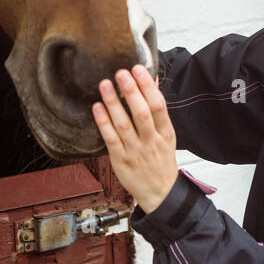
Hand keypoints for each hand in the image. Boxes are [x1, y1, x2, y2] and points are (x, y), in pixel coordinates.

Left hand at [92, 64, 179, 214]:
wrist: (160, 193)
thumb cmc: (161, 160)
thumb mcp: (167, 135)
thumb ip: (158, 109)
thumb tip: (152, 80)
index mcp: (166, 133)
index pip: (158, 106)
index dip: (148, 87)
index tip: (138, 69)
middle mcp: (151, 141)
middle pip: (142, 114)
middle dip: (131, 91)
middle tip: (120, 72)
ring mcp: (135, 151)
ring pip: (123, 125)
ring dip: (113, 103)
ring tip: (104, 85)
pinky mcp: (120, 160)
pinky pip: (110, 139)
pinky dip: (103, 122)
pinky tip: (97, 107)